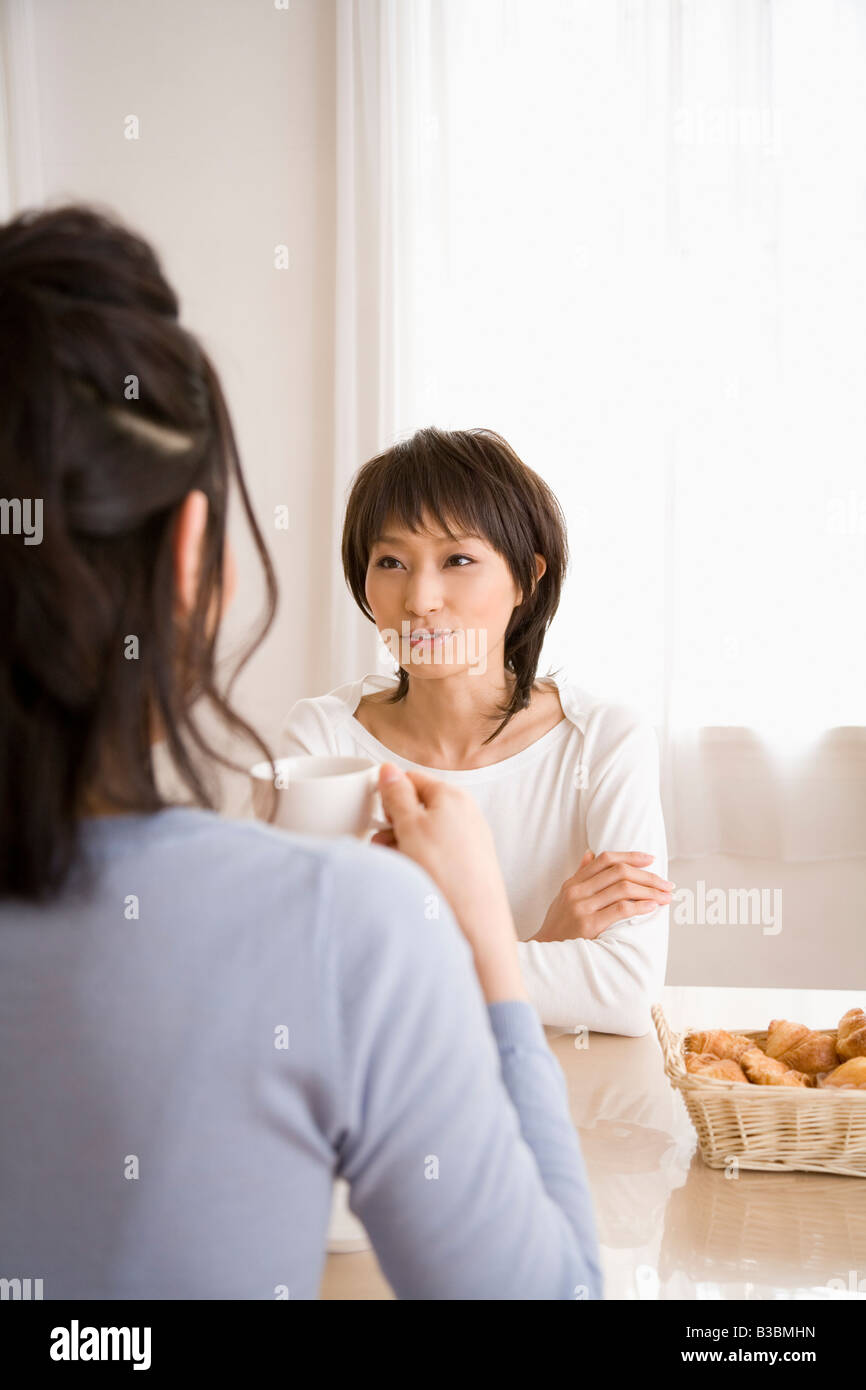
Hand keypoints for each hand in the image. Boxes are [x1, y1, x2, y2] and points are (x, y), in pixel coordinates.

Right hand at [371, 763, 526, 1002]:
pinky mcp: (470, 864)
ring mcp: (470, 840)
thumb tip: (388, 768)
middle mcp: (466, 813)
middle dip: (394, 825)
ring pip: (425, 833)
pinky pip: (437, 854)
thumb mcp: (410, 826)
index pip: (411, 779)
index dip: (390, 795)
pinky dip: (421, 862)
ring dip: (403, 846)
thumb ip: (397, 794)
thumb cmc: (443, 874)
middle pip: (417, 807)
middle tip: (385, 846)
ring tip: (398, 868)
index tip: (378, 816)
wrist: (475, 924)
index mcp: (452, 795)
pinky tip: (416, 879)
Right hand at [532, 850, 673, 941]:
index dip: (630, 856)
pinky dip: (639, 905)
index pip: (605, 859)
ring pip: (623, 888)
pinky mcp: (589, 925)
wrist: (545, 950)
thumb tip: (590, 854)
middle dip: (648, 876)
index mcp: (573, 882)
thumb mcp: (564, 896)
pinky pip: (620, 909)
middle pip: (619, 872)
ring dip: (649, 891)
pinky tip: (652, 906)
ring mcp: (582, 907)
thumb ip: (579, 876)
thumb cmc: (559, 924)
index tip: (651, 859)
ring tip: (665, 896)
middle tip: (666, 883)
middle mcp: (577, 891)